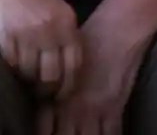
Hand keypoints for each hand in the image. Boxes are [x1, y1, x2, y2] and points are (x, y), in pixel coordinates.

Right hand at [0, 0, 82, 98]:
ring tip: (23, 80)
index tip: (61, 95)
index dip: (68, 85)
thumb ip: (64, 37)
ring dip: (26, 80)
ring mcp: (29, 32)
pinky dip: (12, 69)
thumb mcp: (55, 13)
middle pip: (52, 74)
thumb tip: (68, 73)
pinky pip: (12, 64)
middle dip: (46, 89)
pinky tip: (11, 67)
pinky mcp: (8, 35)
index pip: (74, 64)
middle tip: (40, 95)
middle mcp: (51, 28)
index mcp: (67, 22)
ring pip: (31, 72)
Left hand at [36, 12, 147, 134]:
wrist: (117, 31)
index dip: (43, 134)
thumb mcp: (61, 60)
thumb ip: (51, 82)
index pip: (44, 126)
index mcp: (57, 91)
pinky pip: (111, 133)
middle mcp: (73, 105)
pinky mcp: (115, 109)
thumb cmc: (87, 41)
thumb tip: (39, 95)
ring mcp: (95, 109)